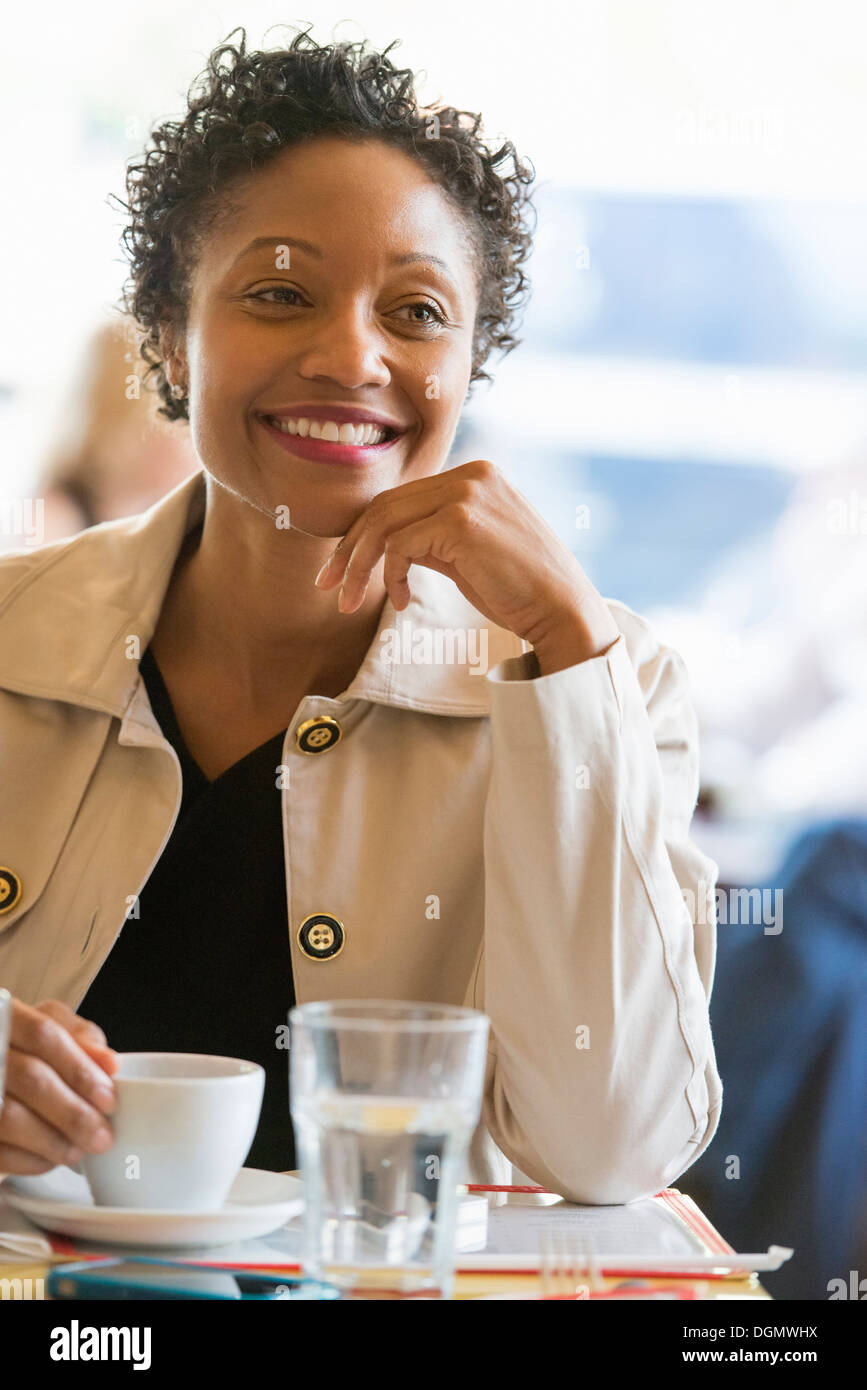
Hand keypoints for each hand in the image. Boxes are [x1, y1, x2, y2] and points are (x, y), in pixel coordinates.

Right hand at [0, 998, 117, 1175]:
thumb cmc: (27, 1048)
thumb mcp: (53, 1028)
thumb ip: (82, 1039)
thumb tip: (109, 1064)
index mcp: (6, 1016)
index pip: (44, 1035)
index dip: (80, 1069)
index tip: (108, 1099)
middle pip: (31, 1079)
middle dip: (73, 1113)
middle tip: (102, 1136)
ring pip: (9, 1118)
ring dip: (53, 1141)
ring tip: (79, 1151)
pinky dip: (29, 1159)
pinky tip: (50, 1159)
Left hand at [314, 460, 619, 672]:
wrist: (561, 611)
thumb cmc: (519, 591)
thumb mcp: (467, 554)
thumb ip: (430, 538)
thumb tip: (384, 546)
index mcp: (475, 474)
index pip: (401, 498)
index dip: (363, 533)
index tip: (341, 568)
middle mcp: (471, 473)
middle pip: (385, 505)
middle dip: (349, 548)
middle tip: (327, 584)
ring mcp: (467, 492)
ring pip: (385, 522)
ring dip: (358, 565)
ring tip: (346, 600)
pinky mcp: (462, 520)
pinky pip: (400, 545)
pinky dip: (388, 575)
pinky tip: (398, 600)